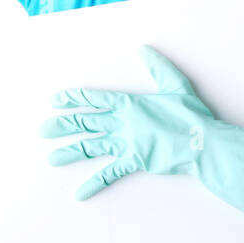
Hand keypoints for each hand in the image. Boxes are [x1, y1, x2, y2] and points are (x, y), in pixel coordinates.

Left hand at [40, 45, 216, 200]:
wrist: (201, 142)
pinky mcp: (134, 162)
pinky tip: (79, 193)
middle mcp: (123, 123)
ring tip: (51, 158)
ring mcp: (126, 143)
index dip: (73, 99)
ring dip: (70, 152)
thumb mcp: (176, 84)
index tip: (55, 100)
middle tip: (42, 129)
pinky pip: (109, 174)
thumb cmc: (191, 114)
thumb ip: (158, 67)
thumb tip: (145, 49)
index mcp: (130, 104)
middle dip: (62, 125)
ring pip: (91, 146)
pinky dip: (94, 184)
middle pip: (85, 123)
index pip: (95, 99)